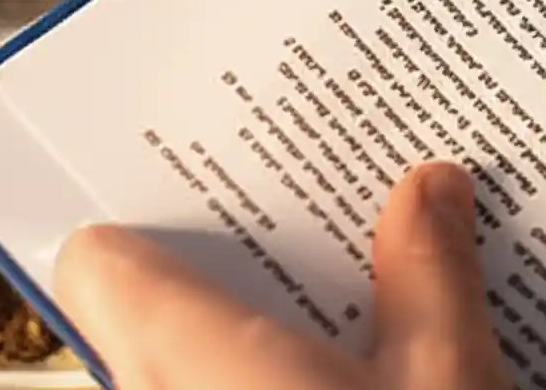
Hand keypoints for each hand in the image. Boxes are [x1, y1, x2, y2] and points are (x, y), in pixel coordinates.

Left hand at [54, 162, 510, 389]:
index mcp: (191, 354)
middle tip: (318, 214)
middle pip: (149, 306)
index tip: (218, 176)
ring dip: (256, 327)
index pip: (101, 260)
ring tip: (353, 284)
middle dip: (233, 261)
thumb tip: (431, 187)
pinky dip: (269, 382)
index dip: (152, 212)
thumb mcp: (444, 382)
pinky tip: (353, 370)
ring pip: (184, 367)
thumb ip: (431, 269)